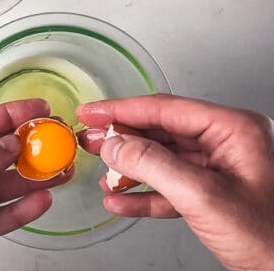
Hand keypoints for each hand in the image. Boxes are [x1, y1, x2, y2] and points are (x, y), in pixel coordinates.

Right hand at [77, 94, 273, 270]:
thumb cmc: (272, 237)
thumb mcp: (204, 196)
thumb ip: (153, 165)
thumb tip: (115, 145)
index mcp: (235, 130)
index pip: (166, 108)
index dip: (122, 110)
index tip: (92, 112)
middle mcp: (230, 144)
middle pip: (163, 131)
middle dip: (123, 139)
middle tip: (90, 140)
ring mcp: (224, 171)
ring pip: (165, 160)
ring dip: (130, 170)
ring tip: (102, 172)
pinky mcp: (217, 197)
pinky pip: (172, 188)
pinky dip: (145, 195)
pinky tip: (121, 201)